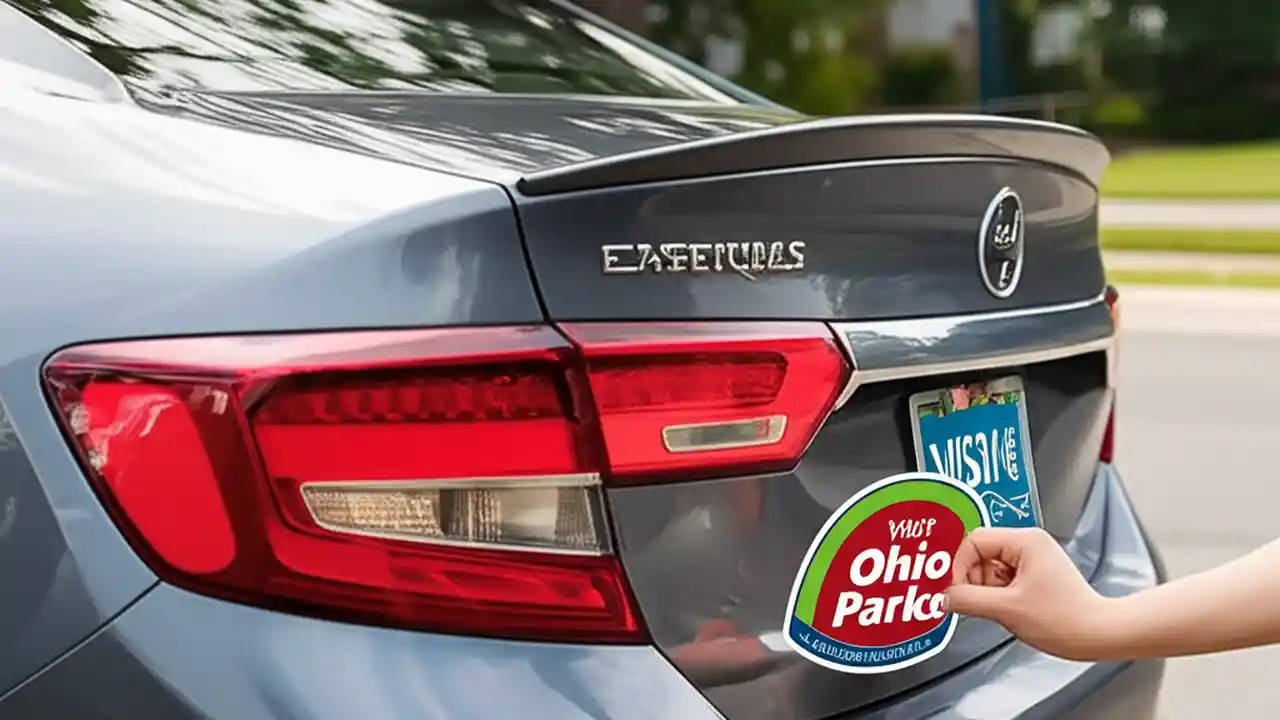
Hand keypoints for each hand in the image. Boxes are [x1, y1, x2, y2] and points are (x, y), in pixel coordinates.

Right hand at [944, 527, 1118, 660]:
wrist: (1098, 634)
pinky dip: (999, 596)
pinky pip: (1001, 579)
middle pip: (979, 554)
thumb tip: (944, 597)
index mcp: (1025, 541)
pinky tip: (1012, 609)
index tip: (958, 591)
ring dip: (988, 591)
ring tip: (1005, 608)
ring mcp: (1032, 559)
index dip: (960, 567)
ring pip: (988, 569)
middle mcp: (1029, 543)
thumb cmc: (1067, 619)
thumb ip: (968, 600)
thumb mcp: (1007, 610)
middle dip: (975, 582)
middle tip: (984, 603)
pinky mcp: (1034, 574)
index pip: (973, 541)